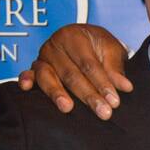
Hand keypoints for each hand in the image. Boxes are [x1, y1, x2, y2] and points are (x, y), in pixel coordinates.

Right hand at [17, 24, 132, 118]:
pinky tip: (26, 88)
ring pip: (48, 77)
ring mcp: (42, 57)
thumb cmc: (99, 47)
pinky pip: (27, 74)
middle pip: (71, 73)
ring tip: (68, 108)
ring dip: (57, 93)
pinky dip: (25, 80)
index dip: (102, 83)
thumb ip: (116, 68)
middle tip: (103, 112)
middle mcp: (55, 45)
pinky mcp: (34, 69)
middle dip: (88, 95)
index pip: (89, 64)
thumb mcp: (112, 50)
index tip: (114, 101)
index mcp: (74, 36)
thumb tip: (125, 87)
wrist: (86, 41)